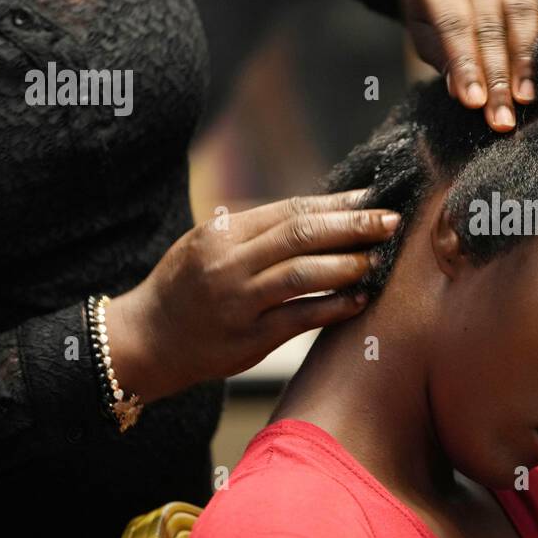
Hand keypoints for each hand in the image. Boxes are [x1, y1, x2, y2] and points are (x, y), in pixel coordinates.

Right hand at [104, 190, 398, 401]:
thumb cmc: (187, 286)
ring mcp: (238, 302)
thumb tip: (323, 212)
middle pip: (301, 236)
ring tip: (377, 259)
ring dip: (347, 265)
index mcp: (221, 233)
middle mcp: (228, 264)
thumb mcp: (209, 244)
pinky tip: (359, 300)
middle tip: (389, 221)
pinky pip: (300, 318)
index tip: (371, 197)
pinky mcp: (249, 340)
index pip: (290, 210)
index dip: (336, 203)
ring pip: (302, 275)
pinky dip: (334, 307)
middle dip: (352, 226)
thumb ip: (257, 230)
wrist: (147, 340)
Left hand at [398, 0, 537, 131]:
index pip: (455, 25)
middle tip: (502, 117)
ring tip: (526, 98)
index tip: (475, 103)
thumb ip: (439, 53)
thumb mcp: (420, 21)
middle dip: (497, 76)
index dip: (466, 65)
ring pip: (524, 13)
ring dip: (526, 60)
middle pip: (491, 25)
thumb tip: (462, 92)